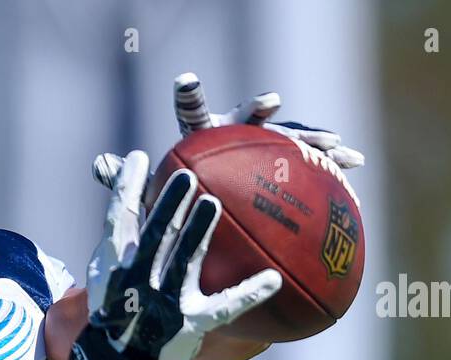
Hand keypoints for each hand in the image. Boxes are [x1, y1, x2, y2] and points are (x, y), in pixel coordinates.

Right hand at [87, 150, 280, 359]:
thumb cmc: (119, 313)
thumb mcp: (107, 279)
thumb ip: (122, 242)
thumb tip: (136, 196)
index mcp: (114, 267)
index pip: (118, 221)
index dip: (126, 189)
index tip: (139, 158)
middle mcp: (137, 283)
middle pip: (154, 238)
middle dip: (168, 206)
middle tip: (185, 176)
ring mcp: (164, 304)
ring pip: (184, 263)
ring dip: (198, 233)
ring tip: (213, 202)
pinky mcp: (191, 326)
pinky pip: (226, 307)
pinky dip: (249, 293)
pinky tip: (274, 280)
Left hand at [92, 73, 363, 188]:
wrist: (221, 187)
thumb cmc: (186, 186)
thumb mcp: (156, 186)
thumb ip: (129, 177)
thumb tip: (97, 165)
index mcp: (205, 132)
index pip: (193, 112)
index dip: (188, 96)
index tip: (184, 81)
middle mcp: (240, 129)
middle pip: (251, 116)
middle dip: (259, 108)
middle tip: (270, 101)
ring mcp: (270, 141)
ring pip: (292, 134)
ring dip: (311, 136)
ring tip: (332, 141)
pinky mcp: (291, 159)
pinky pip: (312, 162)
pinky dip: (331, 163)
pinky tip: (353, 169)